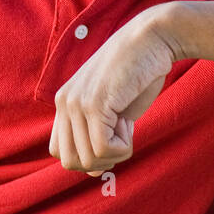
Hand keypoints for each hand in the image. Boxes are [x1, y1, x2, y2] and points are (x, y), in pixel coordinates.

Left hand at [49, 6, 179, 174]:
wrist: (154, 39)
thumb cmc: (139, 73)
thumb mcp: (112, 108)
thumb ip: (97, 134)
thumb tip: (91, 173)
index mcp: (64, 101)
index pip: (59, 151)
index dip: (87, 157)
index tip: (111, 141)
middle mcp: (64, 102)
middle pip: (69, 162)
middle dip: (99, 162)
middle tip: (120, 138)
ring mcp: (76, 103)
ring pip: (86, 160)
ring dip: (114, 153)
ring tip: (127, 126)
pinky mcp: (94, 104)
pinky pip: (103, 149)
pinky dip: (122, 148)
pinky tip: (130, 126)